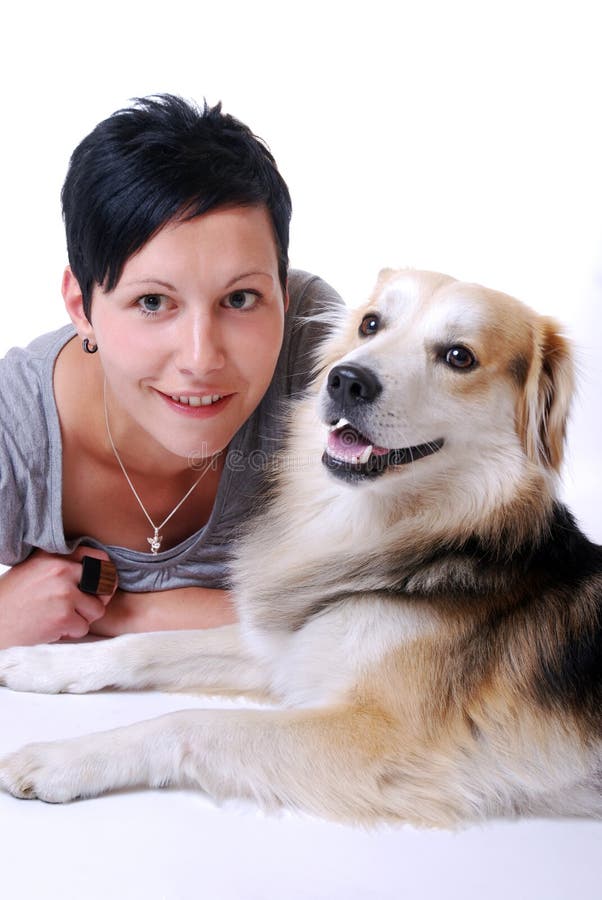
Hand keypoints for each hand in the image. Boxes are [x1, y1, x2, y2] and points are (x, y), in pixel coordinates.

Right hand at [0, 547, 117, 648]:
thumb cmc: (12, 600)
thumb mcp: (34, 570)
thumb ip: (61, 566)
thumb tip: (98, 569)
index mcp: (54, 556)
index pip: (98, 558)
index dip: (105, 574)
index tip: (100, 584)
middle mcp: (61, 570)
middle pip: (104, 584)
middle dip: (98, 598)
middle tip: (82, 607)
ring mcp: (64, 593)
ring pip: (97, 609)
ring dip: (82, 618)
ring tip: (60, 618)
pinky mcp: (63, 616)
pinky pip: (84, 627)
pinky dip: (70, 633)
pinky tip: (53, 628)